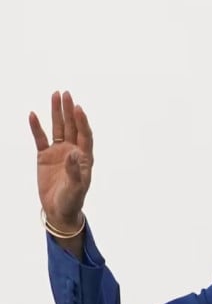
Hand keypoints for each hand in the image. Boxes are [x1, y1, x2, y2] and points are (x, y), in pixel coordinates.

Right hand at [29, 91, 93, 230]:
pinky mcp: (44, 156)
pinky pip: (40, 138)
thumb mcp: (76, 187)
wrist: (59, 209)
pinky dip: (36, 127)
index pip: (84, 134)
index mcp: (85, 157)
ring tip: (55, 96)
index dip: (82, 121)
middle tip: (65, 93)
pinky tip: (33, 115)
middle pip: (71, 126)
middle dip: (69, 110)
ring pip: (57, 128)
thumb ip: (75, 171)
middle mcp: (73, 150)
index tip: (78, 108)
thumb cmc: (72, 199)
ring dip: (56, 113)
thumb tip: (74, 154)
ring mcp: (58, 152)